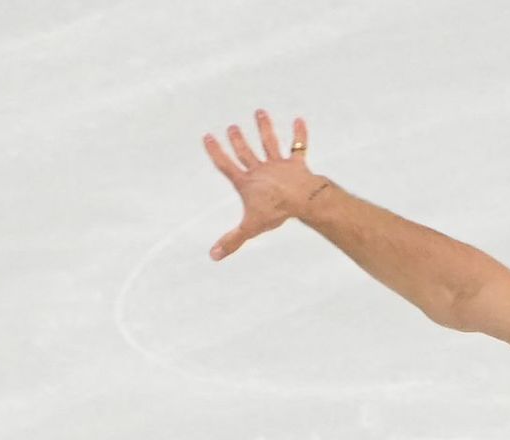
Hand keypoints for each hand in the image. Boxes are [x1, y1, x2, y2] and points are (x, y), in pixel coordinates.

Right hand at [202, 110, 325, 259]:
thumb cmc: (276, 212)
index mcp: (247, 182)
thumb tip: (213, 256)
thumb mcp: (250, 228)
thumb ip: (232, 241)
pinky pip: (299, 146)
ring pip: (270, 143)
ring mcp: (279, 165)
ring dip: (265, 128)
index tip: (208, 137)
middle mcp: (260, 170)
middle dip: (238, 139)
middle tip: (232, 126)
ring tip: (260, 112)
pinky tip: (300, 120)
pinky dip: (300, 134)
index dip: (216, 151)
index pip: (226, 165)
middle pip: (246, 152)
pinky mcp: (297, 164)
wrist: (301, 200)